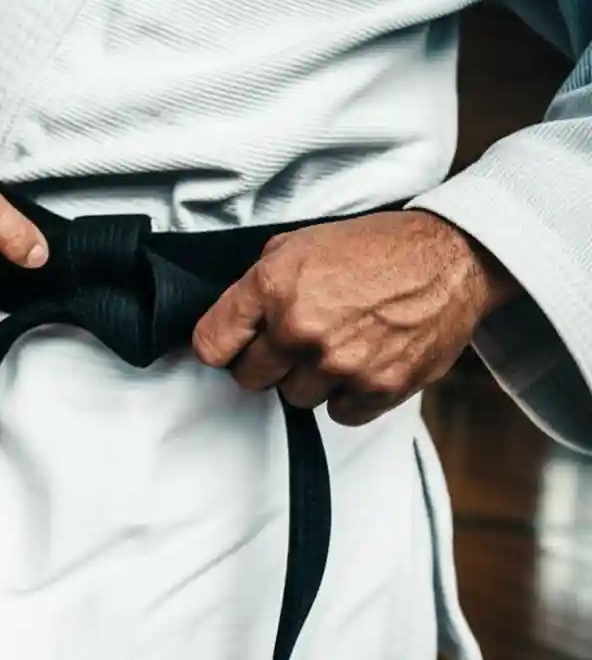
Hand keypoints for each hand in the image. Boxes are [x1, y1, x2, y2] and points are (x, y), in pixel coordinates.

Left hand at [192, 210, 518, 425]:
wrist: (449, 258)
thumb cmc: (372, 248)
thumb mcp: (298, 245)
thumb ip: (257, 286)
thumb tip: (230, 323)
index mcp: (272, 287)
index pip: (211, 345)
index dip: (221, 347)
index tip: (232, 347)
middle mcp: (300, 328)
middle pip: (250, 379)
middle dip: (265, 363)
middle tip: (293, 342)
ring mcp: (339, 362)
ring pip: (294, 398)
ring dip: (309, 378)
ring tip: (337, 344)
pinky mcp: (377, 388)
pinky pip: (339, 413)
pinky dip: (347, 395)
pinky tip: (362, 361)